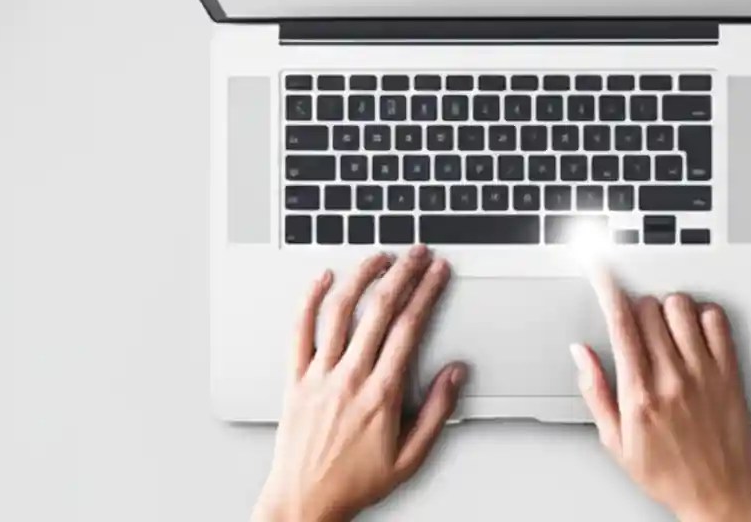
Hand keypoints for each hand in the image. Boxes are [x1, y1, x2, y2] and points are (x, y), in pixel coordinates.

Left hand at [252, 246, 464, 521]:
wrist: (304, 501)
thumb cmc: (355, 482)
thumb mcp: (411, 457)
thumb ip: (437, 412)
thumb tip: (455, 373)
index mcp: (381, 394)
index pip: (410, 327)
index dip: (428, 293)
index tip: (438, 273)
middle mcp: (350, 377)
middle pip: (381, 310)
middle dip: (403, 274)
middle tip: (417, 254)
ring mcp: (319, 374)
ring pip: (341, 311)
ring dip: (362, 276)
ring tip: (379, 257)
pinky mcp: (294, 378)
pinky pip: (299, 330)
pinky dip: (309, 299)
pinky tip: (322, 279)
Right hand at [570, 270, 750, 521]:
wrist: (717, 494)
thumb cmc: (667, 472)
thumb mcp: (615, 441)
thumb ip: (595, 391)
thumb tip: (581, 353)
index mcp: (638, 394)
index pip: (619, 323)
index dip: (605, 287)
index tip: (598, 267)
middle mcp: (671, 378)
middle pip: (647, 308)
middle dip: (634, 306)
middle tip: (634, 327)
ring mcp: (703, 372)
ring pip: (680, 306)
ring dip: (666, 308)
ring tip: (665, 331)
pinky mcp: (730, 372)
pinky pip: (716, 320)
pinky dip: (702, 316)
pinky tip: (693, 334)